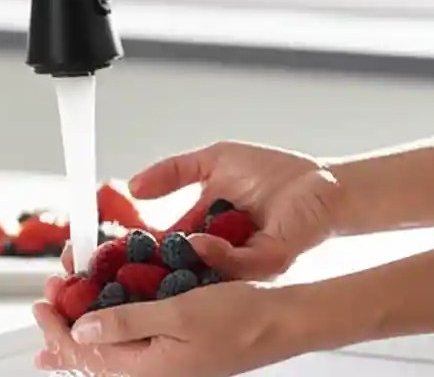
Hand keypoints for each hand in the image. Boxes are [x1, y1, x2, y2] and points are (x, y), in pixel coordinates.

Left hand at [32, 280, 320, 375]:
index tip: (41, 303)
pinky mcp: (171, 350)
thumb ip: (125, 322)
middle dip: (64, 325)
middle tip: (48, 296)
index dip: (56, 329)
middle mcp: (151, 372)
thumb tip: (80, 330)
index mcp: (148, 371)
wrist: (280, 320)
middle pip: (91, 355)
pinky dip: (108, 324)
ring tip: (61, 307)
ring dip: (83, 324)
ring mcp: (161, 362)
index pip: (86, 354)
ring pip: (107, 347)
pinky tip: (98, 314)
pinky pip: (129, 340)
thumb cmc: (239, 317)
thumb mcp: (176, 313)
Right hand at [134, 141, 341, 279]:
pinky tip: (201, 240)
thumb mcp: (212, 162)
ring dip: (180, 261)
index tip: (113, 245)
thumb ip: (172, 172)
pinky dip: (216, 254)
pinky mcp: (266, 262)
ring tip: (158, 251)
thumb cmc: (275, 172)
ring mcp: (241, 260)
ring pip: (203, 270)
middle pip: (178, 264)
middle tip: (123, 265)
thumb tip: (133, 186)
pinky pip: (235, 265)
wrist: (320, 181)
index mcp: (204, 227)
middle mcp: (220, 249)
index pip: (164, 242)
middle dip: (151, 265)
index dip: (140, 245)